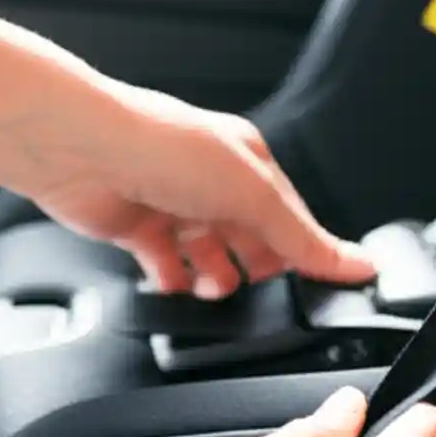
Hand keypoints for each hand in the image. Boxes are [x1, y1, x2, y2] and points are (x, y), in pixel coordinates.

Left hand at [22, 83, 375, 298]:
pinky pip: (165, 267)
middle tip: (260, 289)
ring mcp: (174, 205)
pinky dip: (172, 282)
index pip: (292, 219)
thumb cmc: (162, 147)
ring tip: (213, 288)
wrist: (81, 150)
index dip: (307, 255)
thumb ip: (302, 238)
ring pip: (209, 258)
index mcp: (248, 162)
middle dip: (257, 270)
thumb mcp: (253, 194)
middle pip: (251, 242)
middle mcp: (211, 181)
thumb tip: (354, 263)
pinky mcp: (137, 228)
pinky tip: (175, 286)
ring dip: (215, 280)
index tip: (327, 288)